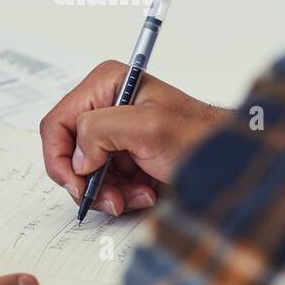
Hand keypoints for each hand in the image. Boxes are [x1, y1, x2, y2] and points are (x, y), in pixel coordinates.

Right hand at [39, 60, 228, 216]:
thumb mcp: (148, 128)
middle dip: (89, 180)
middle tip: (112, 199)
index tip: (77, 184)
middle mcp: (105, 105)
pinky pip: (105, 182)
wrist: (226, 159)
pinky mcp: (123, 155)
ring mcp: (114, 133)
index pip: (57, 123)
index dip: (60, 158)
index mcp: (106, 85)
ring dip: (109, 191)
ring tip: (137, 195)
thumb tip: (77, 156)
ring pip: (86, 173)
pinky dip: (121, 194)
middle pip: (69, 152)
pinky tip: (145, 192)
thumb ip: (102, 131)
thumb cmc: (198, 137)